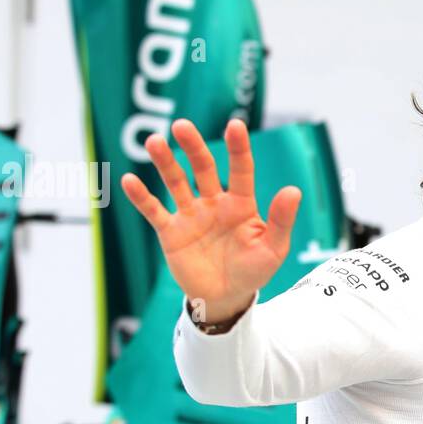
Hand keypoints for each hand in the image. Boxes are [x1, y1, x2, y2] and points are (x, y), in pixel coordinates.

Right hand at [120, 117, 301, 321]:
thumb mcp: (273, 249)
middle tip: (182, 126)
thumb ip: (281, 221)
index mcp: (241, 204)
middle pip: (202, 168)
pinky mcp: (171, 232)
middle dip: (193, 147)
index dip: (238, 148)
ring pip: (175, 182)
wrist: (225, 298)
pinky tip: (128, 180)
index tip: (234, 125)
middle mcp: (214, 203)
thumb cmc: (253, 272)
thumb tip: (294, 190)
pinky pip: (154, 211)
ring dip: (164, 162)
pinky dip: (141, 197)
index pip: (240, 170)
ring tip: (155, 142)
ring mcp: (191, 216)